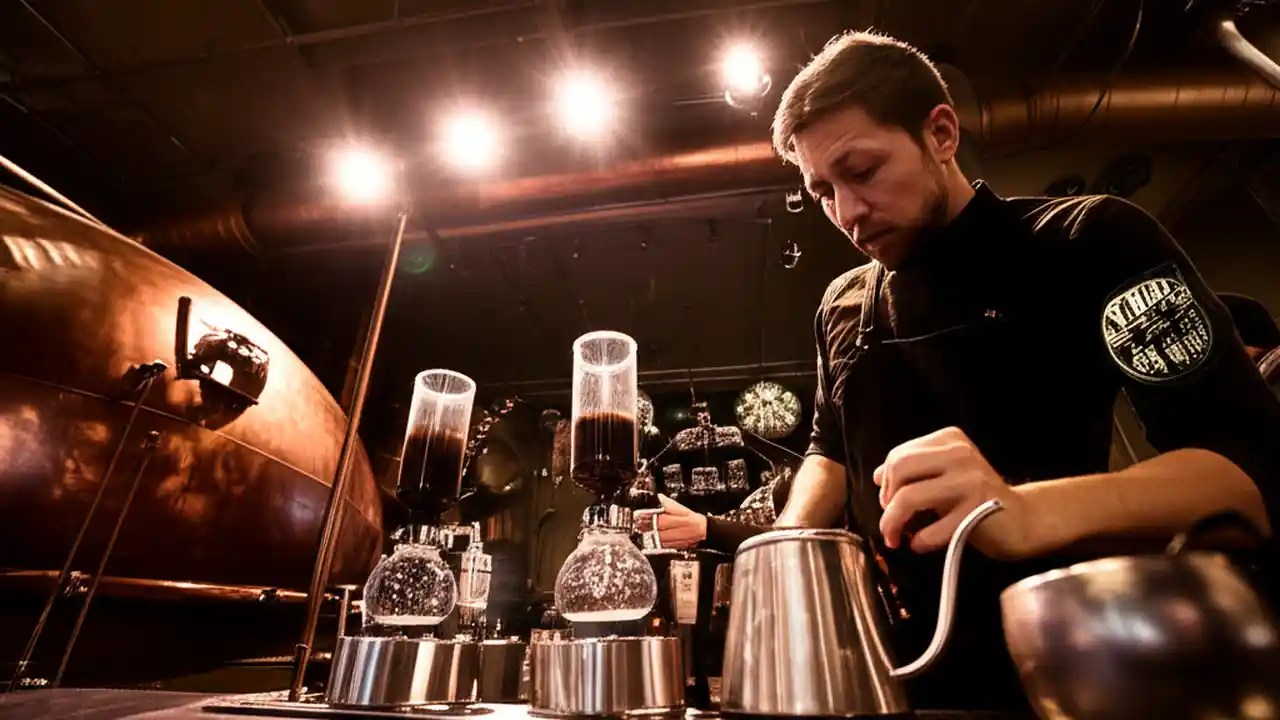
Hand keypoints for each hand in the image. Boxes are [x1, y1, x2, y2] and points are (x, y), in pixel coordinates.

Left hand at [635, 494, 706, 549]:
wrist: (703, 531)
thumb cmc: (693, 519)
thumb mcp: (682, 508)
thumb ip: (670, 504)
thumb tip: (660, 497)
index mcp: (678, 520)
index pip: (659, 519)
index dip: (648, 517)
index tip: (639, 515)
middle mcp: (676, 531)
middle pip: (657, 531)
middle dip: (646, 527)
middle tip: (637, 524)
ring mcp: (676, 540)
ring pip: (659, 540)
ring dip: (649, 535)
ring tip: (641, 531)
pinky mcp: (675, 546)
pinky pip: (663, 546)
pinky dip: (655, 543)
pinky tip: (650, 539)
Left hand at [874, 427, 1031, 559]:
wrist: (1021, 519)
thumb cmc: (975, 498)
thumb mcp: (944, 475)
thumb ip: (913, 471)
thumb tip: (878, 476)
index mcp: (949, 439)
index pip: (899, 455)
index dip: (886, 482)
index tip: (888, 501)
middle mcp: (960, 453)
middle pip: (899, 469)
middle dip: (886, 500)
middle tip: (890, 520)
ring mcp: (970, 481)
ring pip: (909, 497)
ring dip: (893, 523)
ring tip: (894, 538)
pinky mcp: (976, 511)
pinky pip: (932, 529)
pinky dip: (919, 541)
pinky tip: (920, 545)